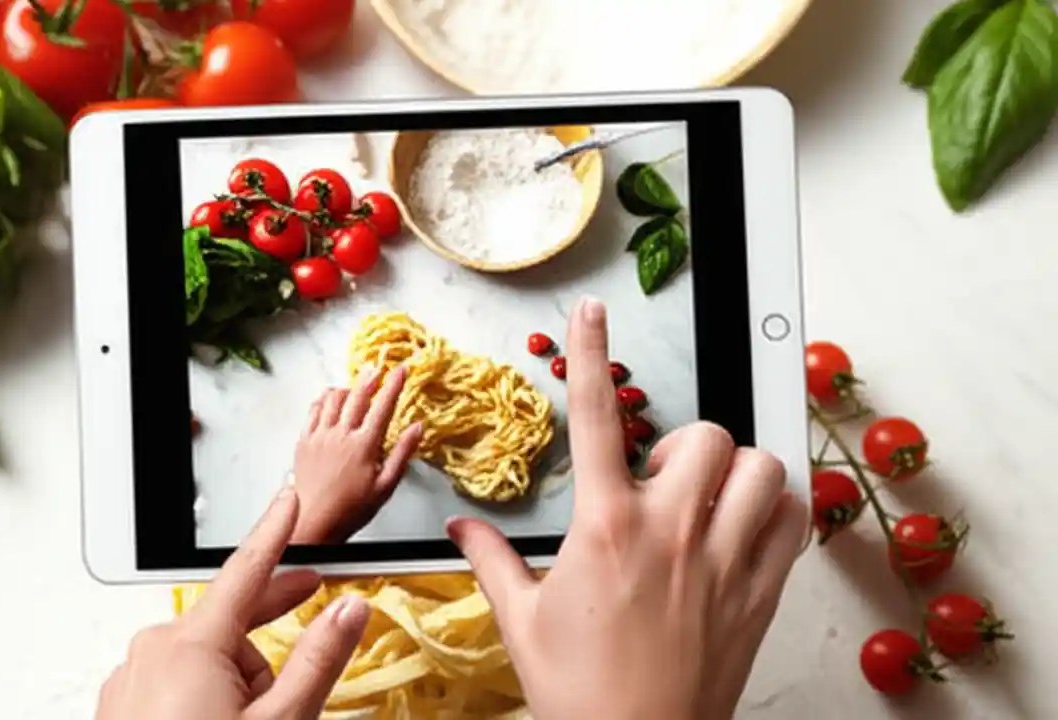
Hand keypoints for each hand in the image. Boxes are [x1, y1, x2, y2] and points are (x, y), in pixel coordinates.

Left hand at [96, 488, 369, 719]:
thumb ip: (318, 660)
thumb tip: (350, 610)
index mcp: (191, 645)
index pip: (245, 572)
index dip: (274, 533)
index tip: (287, 500)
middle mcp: (152, 651)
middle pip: (228, 615)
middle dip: (273, 619)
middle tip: (316, 600)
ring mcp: (130, 681)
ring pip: (203, 654)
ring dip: (240, 673)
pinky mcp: (121, 708)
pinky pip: (175, 679)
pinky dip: (205, 692)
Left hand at [291, 366, 422, 543]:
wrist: (314, 521)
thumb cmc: (352, 509)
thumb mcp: (386, 486)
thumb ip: (402, 453)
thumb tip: (417, 428)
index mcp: (364, 445)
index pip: (383, 406)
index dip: (394, 385)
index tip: (401, 370)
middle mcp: (341, 434)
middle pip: (357, 396)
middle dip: (370, 378)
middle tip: (378, 369)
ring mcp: (320, 436)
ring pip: (333, 399)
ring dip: (347, 387)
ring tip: (355, 384)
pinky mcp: (304, 441)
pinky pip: (313, 411)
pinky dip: (323, 400)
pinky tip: (328, 399)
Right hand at [446, 298, 809, 719]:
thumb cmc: (579, 691)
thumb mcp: (519, 619)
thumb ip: (489, 560)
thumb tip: (458, 531)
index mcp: (604, 529)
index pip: (598, 418)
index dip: (591, 354)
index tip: (592, 315)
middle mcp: (670, 533)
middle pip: (702, 435)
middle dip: (682, 444)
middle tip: (662, 477)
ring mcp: (723, 561)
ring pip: (758, 467)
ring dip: (734, 471)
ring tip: (708, 497)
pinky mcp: (759, 591)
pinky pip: (791, 518)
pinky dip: (776, 506)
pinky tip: (747, 521)